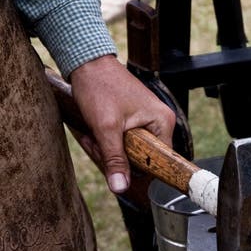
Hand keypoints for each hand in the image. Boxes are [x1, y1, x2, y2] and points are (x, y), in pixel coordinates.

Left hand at [70, 54, 175, 193]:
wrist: (86, 62)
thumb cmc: (99, 87)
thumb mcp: (106, 128)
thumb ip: (115, 159)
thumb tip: (120, 188)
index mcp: (163, 123)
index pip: (156, 163)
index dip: (133, 167)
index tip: (113, 158)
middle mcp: (160, 122)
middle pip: (141, 159)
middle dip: (115, 157)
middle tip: (98, 142)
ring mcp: (147, 121)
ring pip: (129, 152)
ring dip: (107, 149)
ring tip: (93, 134)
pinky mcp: (135, 120)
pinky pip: (123, 142)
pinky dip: (107, 141)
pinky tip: (95, 132)